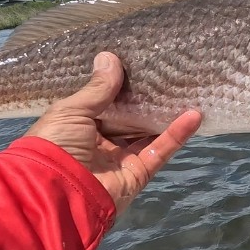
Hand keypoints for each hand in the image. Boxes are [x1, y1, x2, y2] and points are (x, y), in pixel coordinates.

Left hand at [25, 52, 201, 214]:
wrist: (59, 192)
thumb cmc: (56, 144)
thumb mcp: (71, 111)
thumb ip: (97, 88)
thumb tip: (110, 57)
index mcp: (76, 128)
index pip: (101, 105)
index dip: (116, 88)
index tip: (135, 66)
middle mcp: (98, 144)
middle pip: (127, 120)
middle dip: (145, 101)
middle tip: (165, 75)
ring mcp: (120, 160)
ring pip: (146, 134)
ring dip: (165, 115)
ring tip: (185, 91)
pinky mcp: (138, 174)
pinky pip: (158, 151)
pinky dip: (176, 135)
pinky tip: (194, 115)